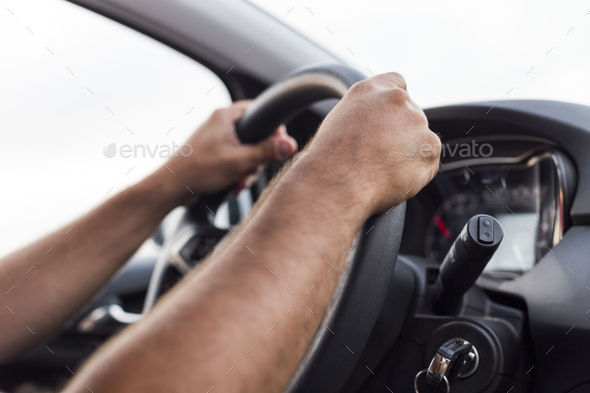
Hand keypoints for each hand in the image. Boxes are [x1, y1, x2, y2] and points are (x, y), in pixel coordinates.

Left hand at [155, 101, 297, 203]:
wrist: (172, 188)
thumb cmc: (198, 171)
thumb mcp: (238, 162)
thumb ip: (266, 152)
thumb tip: (290, 144)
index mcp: (225, 117)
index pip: (259, 111)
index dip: (273, 129)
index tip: (277, 145)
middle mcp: (220, 124)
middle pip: (255, 135)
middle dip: (258, 157)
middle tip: (252, 169)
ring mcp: (216, 139)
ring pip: (246, 150)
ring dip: (248, 169)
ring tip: (239, 181)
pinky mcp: (214, 154)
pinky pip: (235, 159)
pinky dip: (237, 173)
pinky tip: (233, 185)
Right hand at [300, 73, 439, 214]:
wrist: (340, 180)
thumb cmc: (331, 158)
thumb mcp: (338, 122)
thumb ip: (363, 113)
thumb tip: (375, 125)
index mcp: (372, 90)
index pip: (396, 83)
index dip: (395, 104)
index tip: (390, 119)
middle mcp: (398, 100)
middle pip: (411, 114)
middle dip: (401, 133)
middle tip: (381, 155)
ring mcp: (417, 123)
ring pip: (420, 139)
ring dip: (409, 153)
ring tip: (383, 169)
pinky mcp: (429, 148)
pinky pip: (428, 161)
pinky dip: (416, 171)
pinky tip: (393, 177)